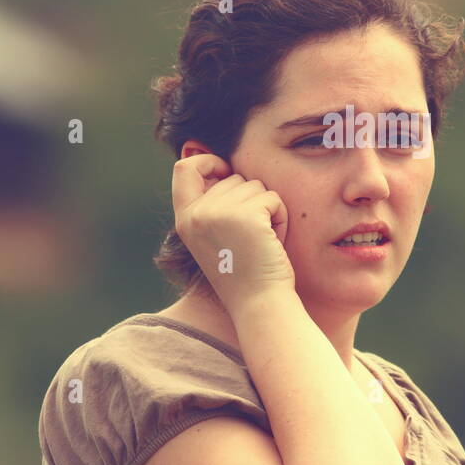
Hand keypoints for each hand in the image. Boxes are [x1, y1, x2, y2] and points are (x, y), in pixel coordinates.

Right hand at [171, 153, 295, 311]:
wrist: (259, 303)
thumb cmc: (243, 272)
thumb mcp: (213, 236)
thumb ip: (210, 206)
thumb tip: (222, 168)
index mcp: (185, 219)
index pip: (184, 168)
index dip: (207, 162)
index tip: (225, 171)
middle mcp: (198, 213)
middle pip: (233, 178)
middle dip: (251, 201)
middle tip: (251, 236)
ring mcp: (220, 213)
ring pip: (256, 186)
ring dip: (267, 210)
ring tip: (261, 241)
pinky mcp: (247, 216)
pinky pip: (273, 198)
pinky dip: (281, 218)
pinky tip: (272, 242)